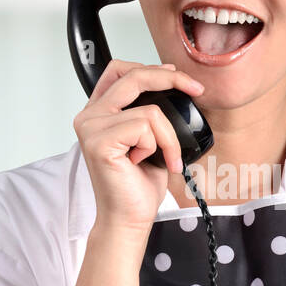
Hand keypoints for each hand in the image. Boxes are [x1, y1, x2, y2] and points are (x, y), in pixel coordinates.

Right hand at [73, 58, 204, 237]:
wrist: (128, 218)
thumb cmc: (137, 184)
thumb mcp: (148, 138)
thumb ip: (147, 110)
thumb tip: (172, 82)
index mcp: (97, 112)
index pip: (119, 71)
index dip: (150, 67)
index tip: (178, 76)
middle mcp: (89, 116)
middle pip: (133, 77)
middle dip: (171, 79)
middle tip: (196, 91)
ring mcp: (91, 128)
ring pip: (149, 110)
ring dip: (168, 136)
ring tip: (166, 158)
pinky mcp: (100, 142)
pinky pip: (145, 127)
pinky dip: (159, 146)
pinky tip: (147, 163)